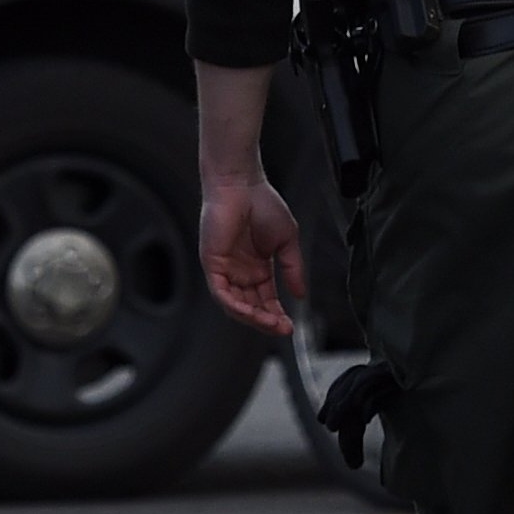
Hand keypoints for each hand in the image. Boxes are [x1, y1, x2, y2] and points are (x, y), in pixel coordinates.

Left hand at [199, 168, 304, 335]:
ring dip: (252, 317)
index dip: (276, 315)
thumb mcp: (286, 241)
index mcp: (257, 267)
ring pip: (235, 305)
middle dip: (266, 321)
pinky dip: (234, 305)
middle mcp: (239, 272)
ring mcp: (225, 269)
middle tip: (282, 329)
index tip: (290, 326)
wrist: (242, 183)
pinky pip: (221, 292)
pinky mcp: (212, 264)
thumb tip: (301, 294)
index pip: (265, 300)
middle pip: (251, 307)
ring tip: (270, 323)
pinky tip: (249, 312)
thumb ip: (292, 268)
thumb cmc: (262, 203)